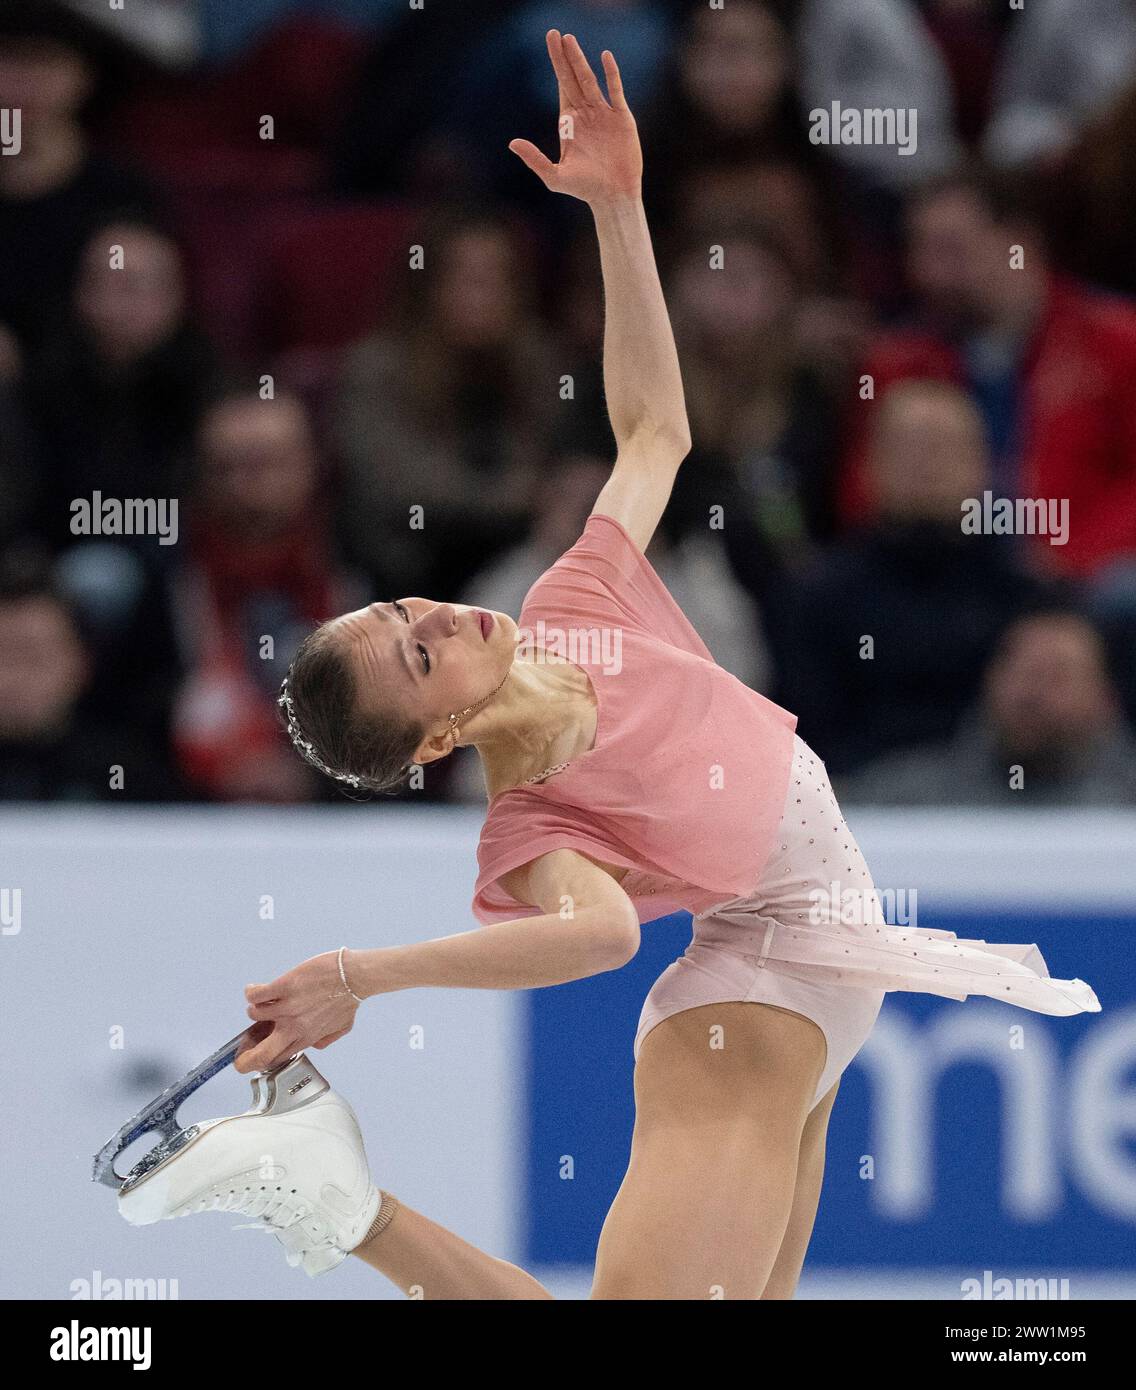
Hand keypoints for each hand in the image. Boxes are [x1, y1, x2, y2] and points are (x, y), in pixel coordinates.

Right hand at [236, 950, 359, 1072]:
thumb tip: (314, 1043)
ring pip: (254, 1015)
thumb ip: (325, 1039)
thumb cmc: (349, 997)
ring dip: (254, 1009)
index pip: (276, 1059)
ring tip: (262, 1001)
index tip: (253, 1056)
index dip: (260, 1061)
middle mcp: (294, 1027)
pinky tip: (254, 988)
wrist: (354, 976)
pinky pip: (256, 994)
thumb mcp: (341, 1027)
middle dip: (244, 1058)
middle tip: (239, 1052)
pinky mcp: (285, 986)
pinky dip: (251, 992)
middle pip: (260, 1054)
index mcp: (305, 1037)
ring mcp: (288, 1007)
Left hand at [509, 31, 641, 206]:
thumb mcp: (554, 176)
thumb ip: (534, 159)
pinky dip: (611, 74)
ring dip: (580, 61)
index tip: (550, 42)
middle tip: (555, 33)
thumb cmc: (584, 189)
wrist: (613, 197)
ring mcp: (604, 114)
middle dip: (565, 56)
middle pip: (573, 78)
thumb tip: (512, 143)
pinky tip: (605, 57)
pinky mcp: (622, 118)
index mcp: (569, 122)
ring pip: (590, 81)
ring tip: (570, 39)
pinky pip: (616, 91)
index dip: (556, 64)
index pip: (561, 86)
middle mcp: (586, 113)